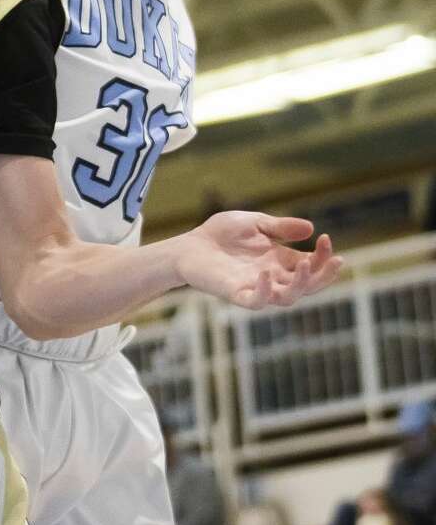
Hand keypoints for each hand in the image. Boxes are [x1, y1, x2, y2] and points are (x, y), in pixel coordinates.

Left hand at [173, 214, 340, 309]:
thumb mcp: (255, 223)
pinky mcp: (235, 293)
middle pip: (306, 286)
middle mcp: (272, 277)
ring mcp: (255, 287)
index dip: (323, 256)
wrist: (189, 245)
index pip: (310, 265)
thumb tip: (311, 228)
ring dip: (301, 285)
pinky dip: (264, 292)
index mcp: (280, 261)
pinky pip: (255, 301)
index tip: (326, 239)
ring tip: (307, 266)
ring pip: (287, 298)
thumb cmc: (221, 234)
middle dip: (324, 276)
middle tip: (336, 261)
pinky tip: (267, 274)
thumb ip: (280, 227)